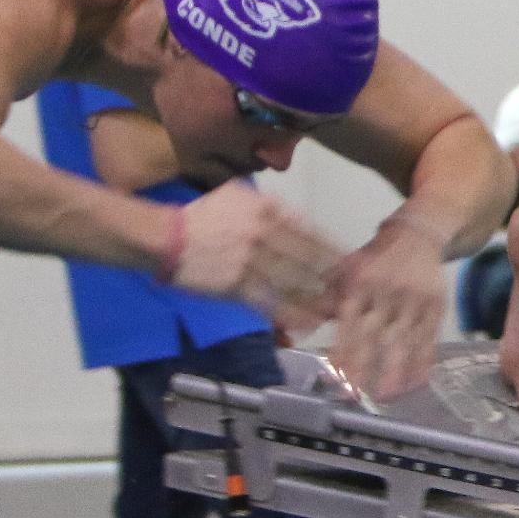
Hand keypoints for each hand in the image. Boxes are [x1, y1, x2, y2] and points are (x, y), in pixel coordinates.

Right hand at [174, 181, 340, 335]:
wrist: (161, 236)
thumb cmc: (202, 214)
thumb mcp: (238, 196)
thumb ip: (270, 206)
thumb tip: (300, 218)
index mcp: (266, 209)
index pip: (310, 231)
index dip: (335, 250)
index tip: (355, 263)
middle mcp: (262, 233)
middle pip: (306, 258)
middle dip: (333, 277)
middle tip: (356, 292)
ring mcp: (249, 260)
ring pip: (291, 282)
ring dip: (317, 298)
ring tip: (339, 310)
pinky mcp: (234, 285)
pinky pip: (268, 301)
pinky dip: (289, 313)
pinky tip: (308, 322)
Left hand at [327, 215, 446, 401]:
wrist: (417, 235)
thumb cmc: (374, 260)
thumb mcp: (346, 271)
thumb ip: (327, 298)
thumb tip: (303, 324)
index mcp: (361, 284)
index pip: (350, 323)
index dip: (343, 350)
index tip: (334, 374)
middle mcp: (388, 293)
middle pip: (376, 335)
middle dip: (365, 365)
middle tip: (355, 393)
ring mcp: (414, 300)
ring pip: (404, 339)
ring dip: (396, 370)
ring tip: (388, 394)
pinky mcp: (435, 305)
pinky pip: (429, 337)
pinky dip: (424, 360)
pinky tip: (418, 381)